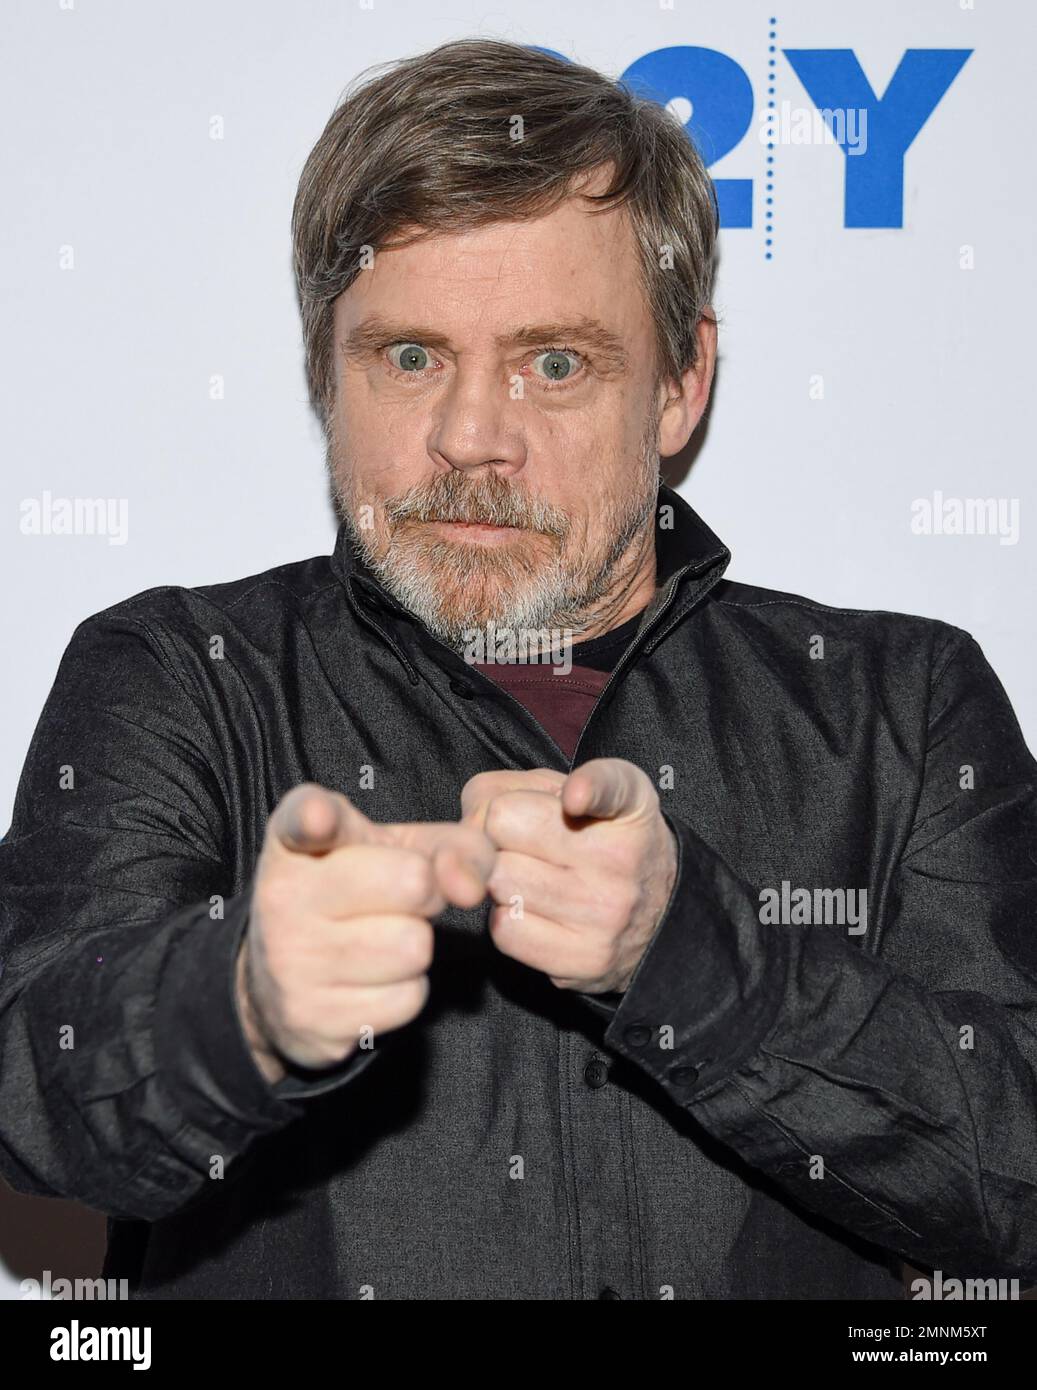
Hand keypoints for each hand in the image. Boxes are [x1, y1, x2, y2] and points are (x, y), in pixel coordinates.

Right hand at [238, 783, 495, 1083]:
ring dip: (416, 945)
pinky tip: (371, 978)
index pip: (304, 818)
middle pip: (413, 883)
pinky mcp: (310, 1017)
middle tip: (400, 899)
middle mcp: (281, 894)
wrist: (285, 976)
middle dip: (427, 893)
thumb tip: (471, 887)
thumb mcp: (400, 847)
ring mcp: (289, 961)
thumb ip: (454, 846)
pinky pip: (407, 998)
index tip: (320, 820)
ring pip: (414, 946)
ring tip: (381, 937)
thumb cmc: (357, 891)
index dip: (317, 818)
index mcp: (295, 837)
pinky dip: (406, 989)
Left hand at [460, 758, 676, 993]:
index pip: (611, 787)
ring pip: (498, 878)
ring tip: (532, 876)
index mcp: (629, 804)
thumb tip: (468, 829)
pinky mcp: (587, 958)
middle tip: (524, 842)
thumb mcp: (564, 791)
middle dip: (499, 829)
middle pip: (504, 822)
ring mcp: (607, 912)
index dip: (588, 789)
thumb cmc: (589, 840)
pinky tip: (534, 910)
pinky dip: (506, 918)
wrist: (654, 918)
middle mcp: (624, 857)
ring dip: (500, 876)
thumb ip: (507, 786)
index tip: (575, 799)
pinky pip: (505, 928)